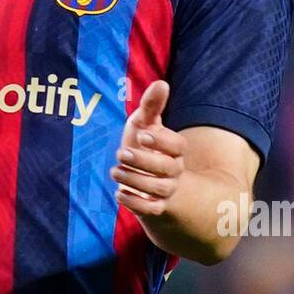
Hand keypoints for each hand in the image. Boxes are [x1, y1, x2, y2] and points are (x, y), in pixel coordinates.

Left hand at [110, 79, 187, 218]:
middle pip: (168, 168)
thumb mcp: (145, 124)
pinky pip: (151, 209)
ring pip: (158, 189)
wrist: (143, 177)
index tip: (143, 135)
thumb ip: (152, 106)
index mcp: (174, 150)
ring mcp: (166, 190)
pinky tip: (118, 194)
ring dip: (135, 180)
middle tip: (122, 152)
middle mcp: (174, 170)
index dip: (163, 141)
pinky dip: (135, 203)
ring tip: (114, 170)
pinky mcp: (155, 207)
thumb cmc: (143, 145)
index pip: (178, 146)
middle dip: (145, 161)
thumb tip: (161, 83)